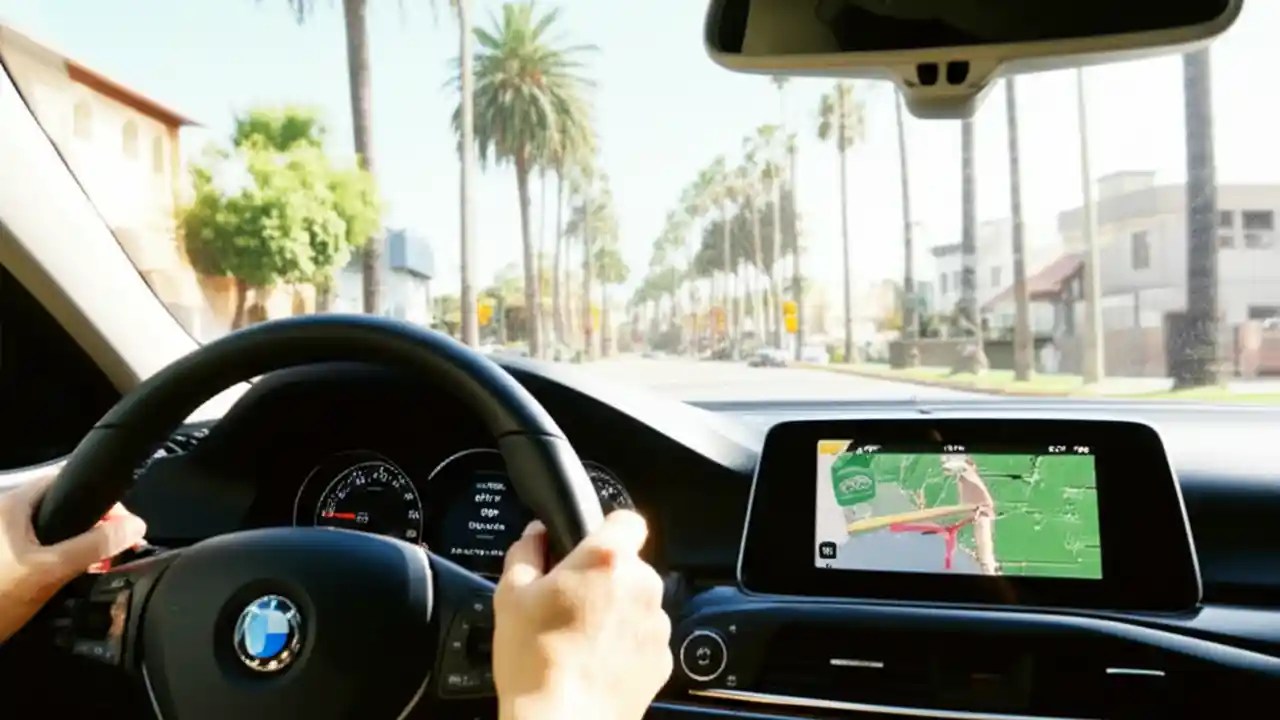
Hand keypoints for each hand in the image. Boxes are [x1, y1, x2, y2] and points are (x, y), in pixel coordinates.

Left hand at [0, 473, 146, 643]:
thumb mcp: (50, 570)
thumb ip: (95, 546)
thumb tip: (137, 527)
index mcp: (13, 504)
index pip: (67, 481)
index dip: (101, 499)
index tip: (124, 525)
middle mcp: (6, 514)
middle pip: (64, 506)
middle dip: (95, 526)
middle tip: (115, 550)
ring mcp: (4, 538)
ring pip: (54, 530)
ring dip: (80, 544)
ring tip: (99, 566)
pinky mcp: (5, 560)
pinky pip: (43, 549)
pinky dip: (63, 558)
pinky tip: (75, 576)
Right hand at [493, 510, 672, 719]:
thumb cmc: (536, 661)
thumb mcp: (511, 595)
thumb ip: (526, 552)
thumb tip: (536, 536)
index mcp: (607, 560)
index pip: (626, 519)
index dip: (604, 530)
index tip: (585, 547)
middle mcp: (642, 586)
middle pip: (628, 566)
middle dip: (603, 578)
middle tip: (568, 601)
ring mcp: (657, 624)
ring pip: (637, 602)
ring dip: (615, 611)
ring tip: (578, 637)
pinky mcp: (663, 658)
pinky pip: (643, 637)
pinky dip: (625, 643)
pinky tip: (594, 660)